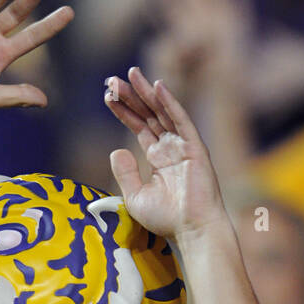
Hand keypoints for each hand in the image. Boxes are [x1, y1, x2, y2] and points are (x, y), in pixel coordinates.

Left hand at [104, 67, 224, 242]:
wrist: (192, 230)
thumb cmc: (167, 219)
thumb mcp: (136, 196)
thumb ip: (125, 173)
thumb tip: (116, 150)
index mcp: (158, 157)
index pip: (139, 126)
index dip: (124, 111)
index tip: (108, 96)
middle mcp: (171, 147)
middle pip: (149, 114)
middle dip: (131, 96)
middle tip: (112, 79)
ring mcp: (184, 145)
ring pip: (162, 112)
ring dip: (146, 92)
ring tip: (130, 74)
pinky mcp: (195, 147)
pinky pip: (181, 120)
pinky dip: (170, 103)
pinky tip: (157, 87)